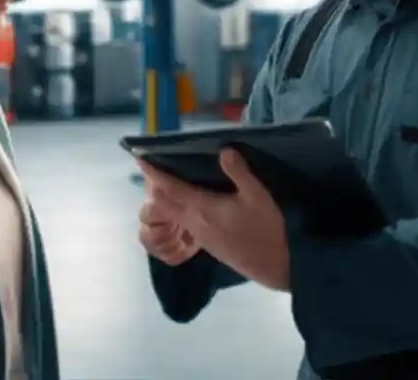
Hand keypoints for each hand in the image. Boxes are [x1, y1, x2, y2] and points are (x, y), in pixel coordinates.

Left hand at [136, 149, 290, 291]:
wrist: (277, 266)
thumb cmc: (267, 228)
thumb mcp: (257, 195)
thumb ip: (239, 172)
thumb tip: (223, 151)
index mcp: (202, 208)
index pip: (170, 188)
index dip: (154, 173)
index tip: (140, 159)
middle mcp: (195, 223)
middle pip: (166, 204)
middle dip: (157, 186)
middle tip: (155, 168)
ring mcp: (201, 237)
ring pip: (175, 215)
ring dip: (168, 200)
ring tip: (172, 182)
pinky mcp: (209, 246)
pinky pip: (186, 224)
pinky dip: (181, 210)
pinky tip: (193, 203)